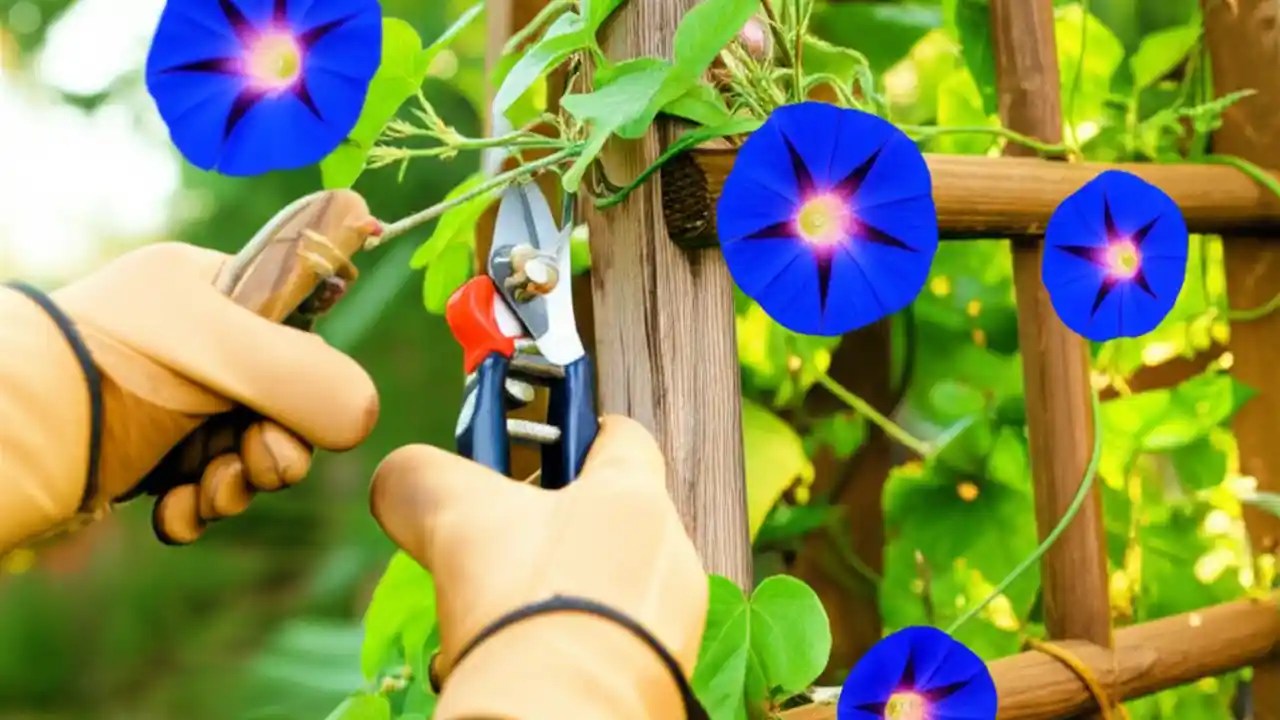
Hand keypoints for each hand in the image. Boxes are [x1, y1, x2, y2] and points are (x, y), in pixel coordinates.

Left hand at [43, 211, 377, 542]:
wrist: (10, 436)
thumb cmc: (112, 367)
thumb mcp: (226, 351)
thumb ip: (315, 377)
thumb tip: (365, 417)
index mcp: (210, 288)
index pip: (300, 325)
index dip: (314, 376)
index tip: (301, 409)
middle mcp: (192, 342)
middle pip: (280, 403)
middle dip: (278, 447)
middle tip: (258, 463)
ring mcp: (167, 400)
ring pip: (244, 451)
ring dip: (240, 484)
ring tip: (207, 493)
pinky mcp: (142, 455)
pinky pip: (199, 485)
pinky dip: (196, 508)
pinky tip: (174, 514)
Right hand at [370, 416, 708, 719]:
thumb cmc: (527, 607)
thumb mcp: (453, 517)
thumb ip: (422, 478)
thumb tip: (401, 483)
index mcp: (635, 498)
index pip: (621, 435)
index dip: (571, 430)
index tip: (531, 444)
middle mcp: (670, 558)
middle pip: (602, 522)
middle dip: (541, 533)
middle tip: (487, 553)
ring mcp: (671, 626)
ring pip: (600, 591)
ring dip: (548, 598)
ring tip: (491, 626)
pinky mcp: (660, 681)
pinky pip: (608, 650)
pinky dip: (563, 652)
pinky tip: (516, 668)